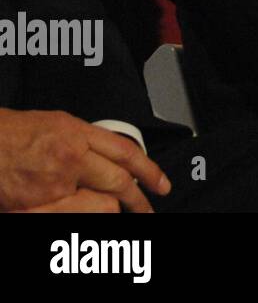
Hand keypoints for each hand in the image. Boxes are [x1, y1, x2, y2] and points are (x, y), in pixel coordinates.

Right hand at [0, 108, 170, 211]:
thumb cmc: (8, 133)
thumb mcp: (55, 123)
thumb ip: (86, 139)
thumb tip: (113, 156)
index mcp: (75, 133)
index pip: (125, 152)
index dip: (149, 170)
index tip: (160, 183)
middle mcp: (69, 159)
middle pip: (119, 182)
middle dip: (138, 198)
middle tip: (147, 207)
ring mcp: (53, 186)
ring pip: (103, 205)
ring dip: (112, 209)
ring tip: (120, 212)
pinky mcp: (35, 208)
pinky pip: (77, 216)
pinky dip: (87, 215)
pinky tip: (90, 213)